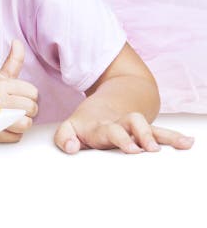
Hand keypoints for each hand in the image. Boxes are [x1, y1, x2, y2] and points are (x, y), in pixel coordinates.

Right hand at [0, 39, 38, 142]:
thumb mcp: (0, 76)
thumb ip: (13, 60)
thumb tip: (17, 41)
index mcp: (2, 85)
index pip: (34, 93)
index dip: (27, 96)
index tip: (14, 96)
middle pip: (33, 109)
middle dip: (26, 110)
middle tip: (11, 108)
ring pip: (27, 124)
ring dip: (20, 124)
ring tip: (8, 118)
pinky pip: (18, 137)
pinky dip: (12, 135)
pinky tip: (2, 128)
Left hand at [55, 113, 194, 153]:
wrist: (107, 102)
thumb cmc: (87, 123)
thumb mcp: (70, 127)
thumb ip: (64, 137)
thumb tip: (70, 148)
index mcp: (100, 126)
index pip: (109, 130)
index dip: (119, 137)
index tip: (130, 148)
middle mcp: (119, 124)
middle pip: (131, 123)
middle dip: (141, 135)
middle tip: (146, 148)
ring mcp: (133, 127)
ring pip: (149, 126)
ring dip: (162, 135)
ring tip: (178, 144)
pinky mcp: (145, 130)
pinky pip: (161, 132)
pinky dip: (174, 137)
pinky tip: (187, 142)